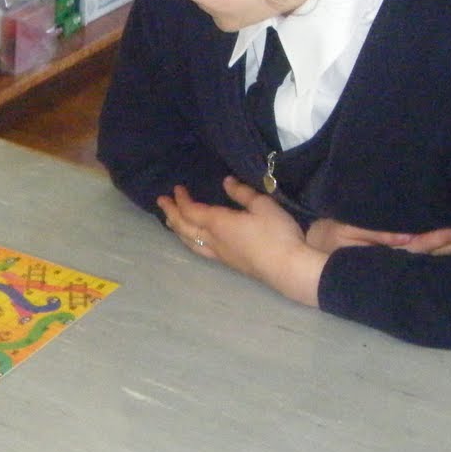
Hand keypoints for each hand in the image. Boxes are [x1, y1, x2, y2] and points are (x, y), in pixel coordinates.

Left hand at [159, 178, 326, 306]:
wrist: (289, 269)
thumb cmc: (277, 234)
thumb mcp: (263, 205)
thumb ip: (242, 193)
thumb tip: (226, 182)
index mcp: (218, 223)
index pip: (191, 210)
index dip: (181, 199)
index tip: (176, 189)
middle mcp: (213, 241)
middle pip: (184, 228)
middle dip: (171, 213)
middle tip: (161, 202)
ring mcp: (220, 255)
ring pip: (190, 242)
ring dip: (178, 230)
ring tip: (171, 222)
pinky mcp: (230, 264)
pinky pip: (200, 250)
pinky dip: (189, 241)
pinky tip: (194, 240)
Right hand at [306, 218, 450, 256]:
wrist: (309, 261)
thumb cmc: (326, 241)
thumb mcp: (343, 231)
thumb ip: (376, 234)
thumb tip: (408, 237)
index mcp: (382, 256)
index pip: (417, 248)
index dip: (438, 240)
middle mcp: (392, 264)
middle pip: (428, 257)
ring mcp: (393, 266)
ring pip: (428, 260)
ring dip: (449, 250)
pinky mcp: (391, 262)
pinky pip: (420, 260)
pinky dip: (438, 252)